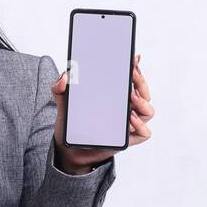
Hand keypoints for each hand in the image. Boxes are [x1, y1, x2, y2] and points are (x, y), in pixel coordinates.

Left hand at [52, 52, 155, 173]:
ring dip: (143, 103)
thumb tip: (65, 75)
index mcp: (116, 96)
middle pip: (144, 93)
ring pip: (148, 112)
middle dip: (141, 81)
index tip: (133, 58)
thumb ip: (59, 88)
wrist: (69, 147)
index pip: (132, 80)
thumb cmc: (72, 123)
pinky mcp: (128, 140)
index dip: (136, 68)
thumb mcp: (64, 102)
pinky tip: (131, 119)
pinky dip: (141, 125)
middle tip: (132, 74)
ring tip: (131, 97)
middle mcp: (126, 108)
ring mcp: (129, 124)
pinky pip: (144, 133)